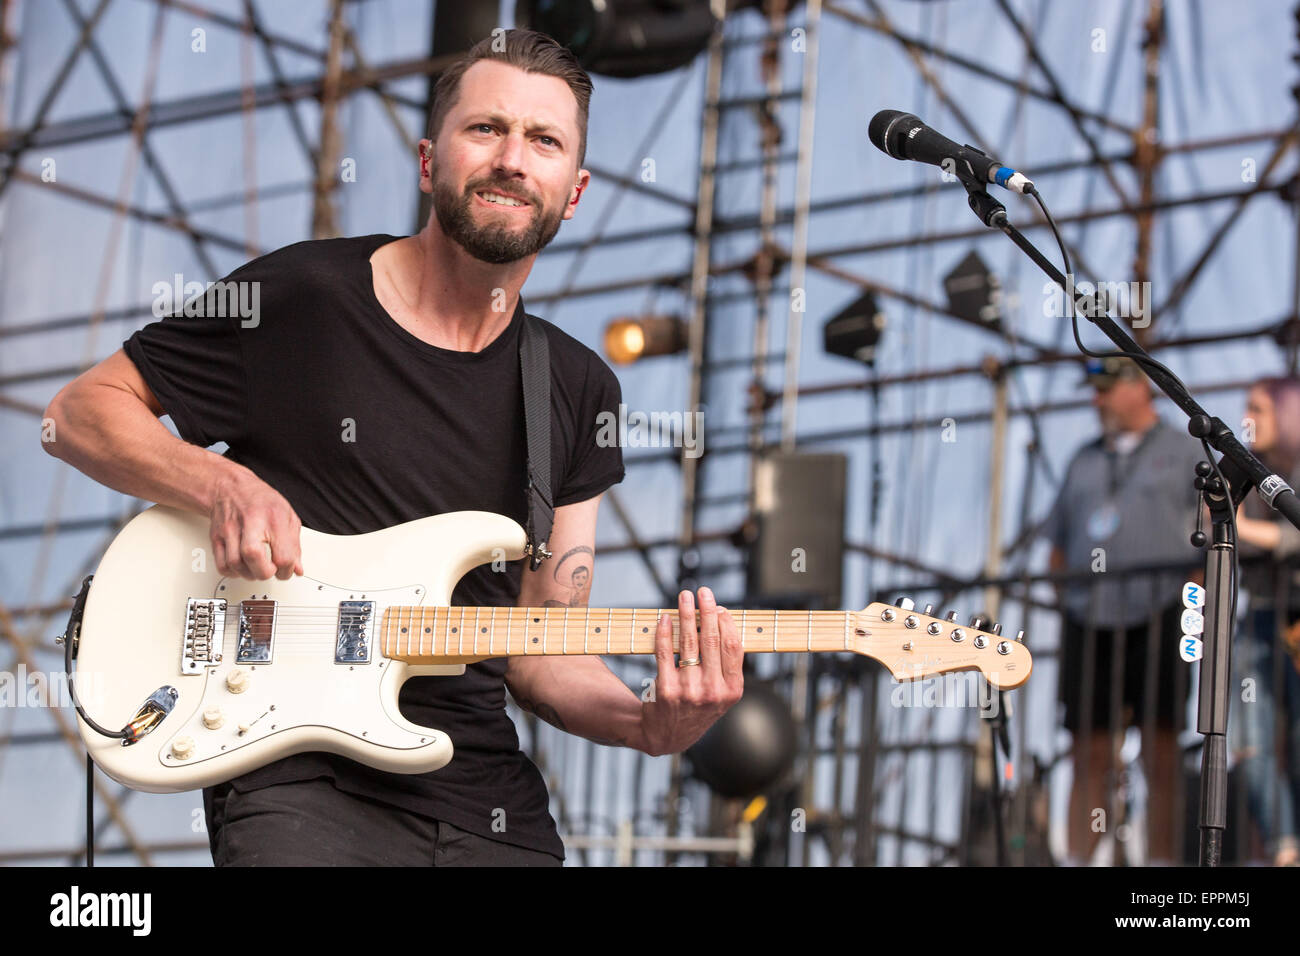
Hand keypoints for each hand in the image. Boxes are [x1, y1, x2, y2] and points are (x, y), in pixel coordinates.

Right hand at [208, 469, 303, 580]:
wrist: (232, 488)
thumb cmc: (261, 500)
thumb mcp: (288, 516)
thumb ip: (294, 545)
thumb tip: (297, 568)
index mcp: (273, 518)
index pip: (282, 554)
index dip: (287, 569)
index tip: (287, 569)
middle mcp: (250, 523)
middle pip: (253, 556)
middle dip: (265, 572)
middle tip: (271, 570)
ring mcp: (230, 530)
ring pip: (235, 564)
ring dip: (250, 574)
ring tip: (258, 569)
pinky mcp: (217, 537)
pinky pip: (222, 565)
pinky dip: (233, 572)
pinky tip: (243, 567)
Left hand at [641, 586, 743, 756]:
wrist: (667, 736)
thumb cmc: (697, 707)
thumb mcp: (721, 694)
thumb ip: (725, 665)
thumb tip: (721, 622)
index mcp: (732, 690)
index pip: (733, 646)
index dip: (726, 622)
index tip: (719, 606)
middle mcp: (713, 691)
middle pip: (711, 639)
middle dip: (706, 610)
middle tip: (702, 591)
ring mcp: (689, 691)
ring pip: (688, 642)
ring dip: (686, 614)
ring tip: (684, 597)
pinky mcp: (665, 690)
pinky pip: (665, 652)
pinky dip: (665, 632)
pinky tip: (665, 619)